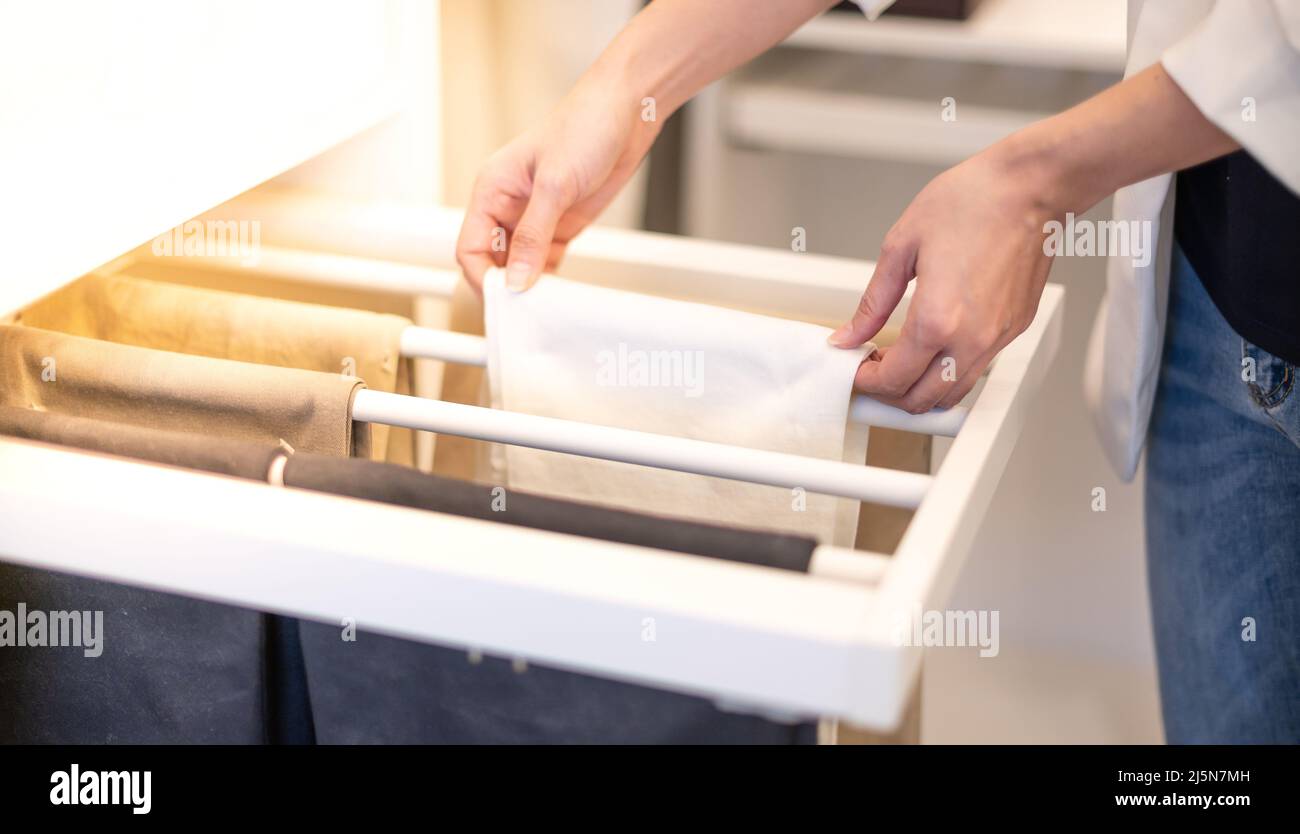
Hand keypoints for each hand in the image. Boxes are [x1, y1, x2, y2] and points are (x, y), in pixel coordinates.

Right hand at [456, 75, 659, 293]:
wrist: (628, 111)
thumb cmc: (584, 126)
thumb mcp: (555, 184)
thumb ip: (533, 235)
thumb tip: (515, 280)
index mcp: (492, 190)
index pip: (470, 247)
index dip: (482, 277)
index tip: (504, 300)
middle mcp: (508, 207)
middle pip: (491, 261)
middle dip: (505, 286)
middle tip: (526, 310)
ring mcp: (535, 218)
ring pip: (519, 266)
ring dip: (529, 286)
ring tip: (545, 305)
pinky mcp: (561, 225)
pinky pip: (546, 262)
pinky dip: (550, 279)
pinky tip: (561, 292)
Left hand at [828, 63, 1238, 413]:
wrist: (1031, 186)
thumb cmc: (972, 202)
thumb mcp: (901, 247)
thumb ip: (873, 302)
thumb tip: (849, 334)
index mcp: (936, 320)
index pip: (893, 379)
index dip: (866, 380)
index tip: (856, 367)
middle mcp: (971, 339)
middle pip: (922, 400)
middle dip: (890, 393)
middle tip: (874, 367)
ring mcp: (997, 338)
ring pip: (953, 394)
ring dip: (922, 389)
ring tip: (903, 360)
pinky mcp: (1016, 329)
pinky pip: (978, 369)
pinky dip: (951, 371)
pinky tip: (935, 345)